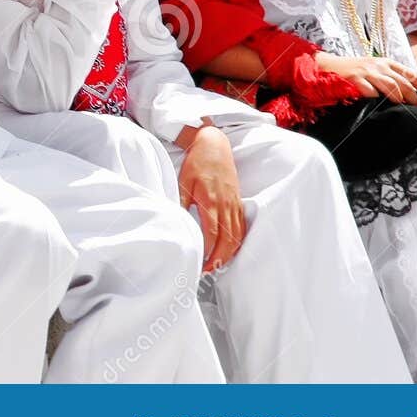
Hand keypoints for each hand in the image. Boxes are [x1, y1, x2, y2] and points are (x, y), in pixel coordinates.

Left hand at [176, 125, 245, 272]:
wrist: (213, 145)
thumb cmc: (196, 163)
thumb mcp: (183, 182)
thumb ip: (180, 204)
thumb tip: (174, 223)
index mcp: (211, 202)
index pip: (212, 236)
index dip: (207, 254)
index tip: (199, 265)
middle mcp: (226, 205)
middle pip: (228, 241)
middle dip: (219, 260)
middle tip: (207, 270)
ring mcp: (234, 204)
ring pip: (237, 236)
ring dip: (229, 253)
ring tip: (217, 264)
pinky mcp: (238, 202)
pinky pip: (241, 226)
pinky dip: (237, 241)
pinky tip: (230, 249)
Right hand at [317, 51, 416, 103]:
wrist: (327, 66)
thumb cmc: (353, 71)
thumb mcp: (373, 69)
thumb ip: (390, 77)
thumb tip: (411, 93)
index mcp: (386, 62)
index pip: (411, 74)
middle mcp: (378, 65)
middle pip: (403, 81)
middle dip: (414, 95)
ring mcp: (367, 72)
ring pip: (391, 86)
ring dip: (399, 98)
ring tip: (401, 106)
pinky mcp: (355, 79)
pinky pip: (371, 91)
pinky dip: (377, 98)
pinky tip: (379, 104)